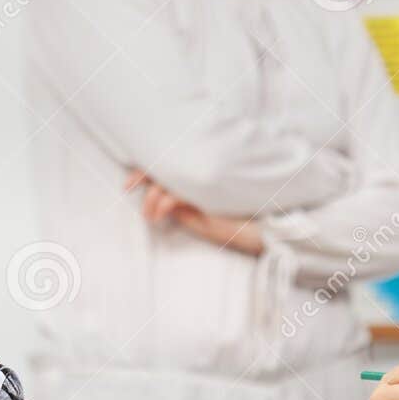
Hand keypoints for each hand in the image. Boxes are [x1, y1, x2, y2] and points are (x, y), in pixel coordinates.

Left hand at [124, 171, 264, 255]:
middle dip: (142, 177)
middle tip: (127, 188)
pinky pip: (180, 191)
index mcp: (205, 178)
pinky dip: (165, 202)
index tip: (128, 184)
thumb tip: (162, 201)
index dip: (147, 171)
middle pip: (168, 164)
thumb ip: (185, 209)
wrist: (271, 234)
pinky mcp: (216, 189)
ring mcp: (211, 180)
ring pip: (170, 178)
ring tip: (151, 215)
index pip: (172, 166)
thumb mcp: (206, 222)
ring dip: (152, 198)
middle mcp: (206, 175)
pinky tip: (161, 213)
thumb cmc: (242, 229)